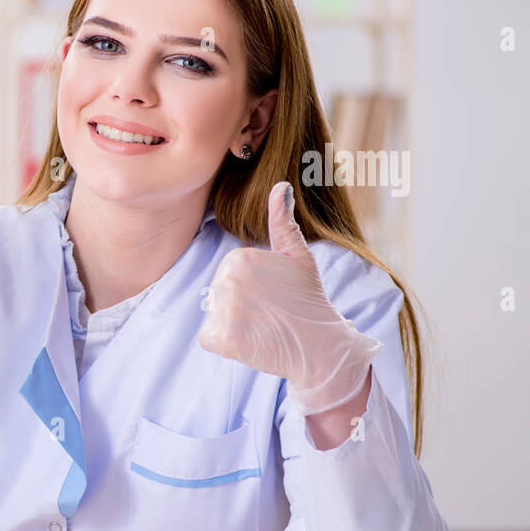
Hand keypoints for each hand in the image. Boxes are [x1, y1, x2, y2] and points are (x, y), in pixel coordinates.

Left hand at [197, 181, 381, 414]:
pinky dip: (226, 344)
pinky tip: (250, 342)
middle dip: (238, 305)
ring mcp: (223, 310)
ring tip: (261, 327)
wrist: (319, 345)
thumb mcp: (297, 255)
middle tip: (268, 313)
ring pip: (213, 315)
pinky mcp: (220, 337)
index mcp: (239, 258)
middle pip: (217, 293)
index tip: (271, 296)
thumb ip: (282, 221)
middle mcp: (227, 280)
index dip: (248, 288)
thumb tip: (280, 186)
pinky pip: (209, 338)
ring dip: (232, 324)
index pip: (227, 274)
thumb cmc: (307, 299)